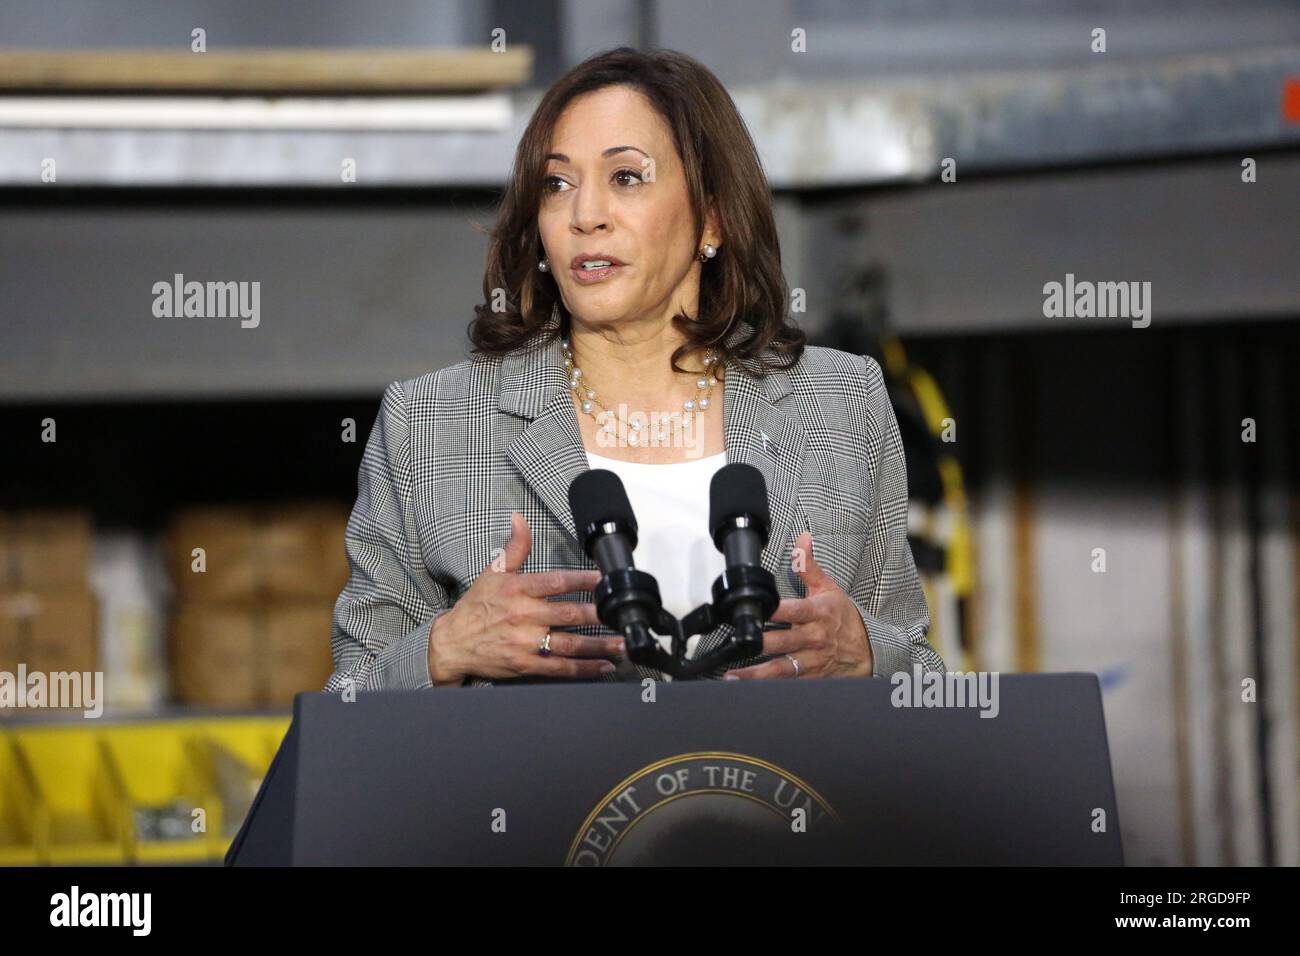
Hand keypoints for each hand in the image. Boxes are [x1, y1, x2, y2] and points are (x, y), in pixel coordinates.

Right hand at [427, 512, 623, 684]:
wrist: (452, 643)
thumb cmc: (475, 607)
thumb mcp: (493, 572)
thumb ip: (515, 547)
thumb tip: (520, 519)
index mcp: (518, 590)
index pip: (556, 582)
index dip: (582, 579)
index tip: (603, 578)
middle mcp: (523, 616)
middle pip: (568, 614)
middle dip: (599, 614)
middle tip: (621, 613)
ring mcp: (525, 643)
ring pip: (569, 644)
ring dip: (599, 645)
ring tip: (621, 643)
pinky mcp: (525, 665)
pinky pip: (560, 668)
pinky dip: (584, 668)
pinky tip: (603, 666)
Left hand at [723, 531, 873, 679]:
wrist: (870, 651)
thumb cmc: (846, 619)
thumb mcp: (830, 590)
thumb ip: (809, 566)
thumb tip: (801, 539)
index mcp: (817, 613)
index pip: (792, 610)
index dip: (772, 609)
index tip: (753, 608)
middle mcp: (813, 639)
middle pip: (782, 642)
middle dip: (759, 643)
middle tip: (736, 644)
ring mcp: (812, 661)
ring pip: (782, 669)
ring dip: (757, 674)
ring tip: (734, 676)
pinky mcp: (811, 678)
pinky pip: (789, 684)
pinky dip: (770, 688)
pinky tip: (750, 690)